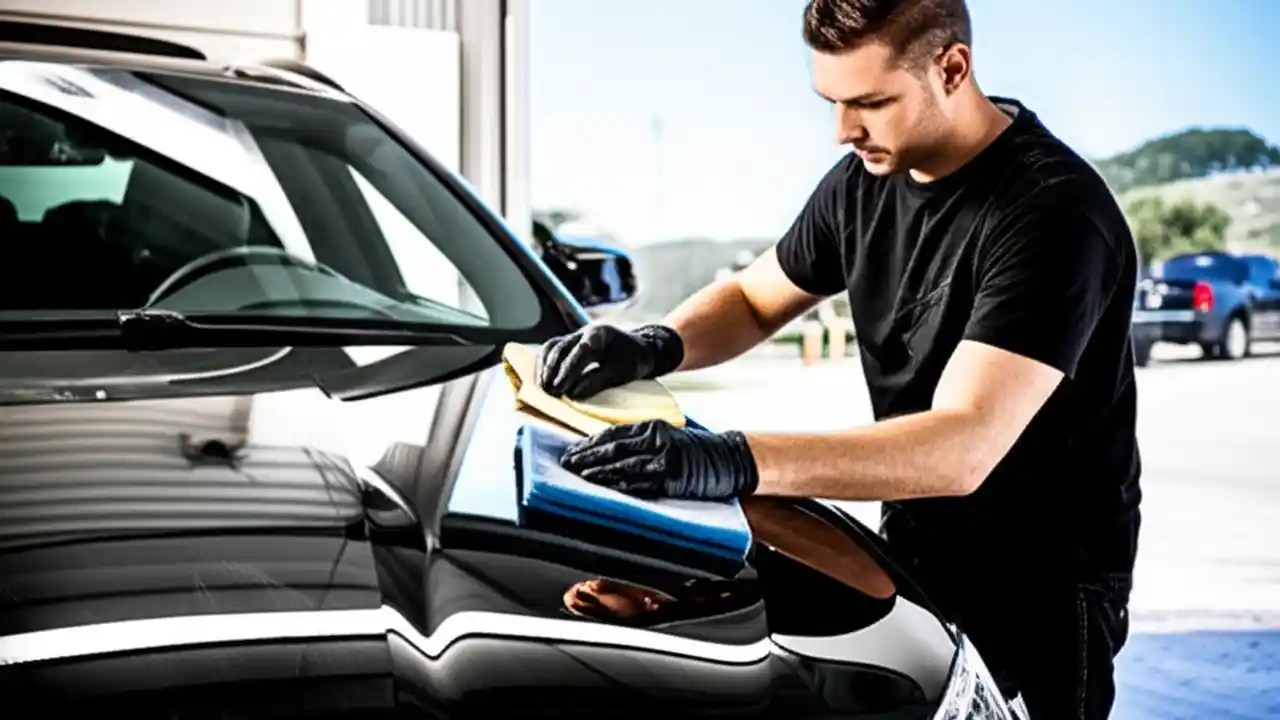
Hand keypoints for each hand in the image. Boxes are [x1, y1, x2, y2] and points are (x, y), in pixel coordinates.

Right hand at [537, 324, 683, 399]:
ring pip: (552, 347)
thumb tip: (574, 392)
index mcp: (599, 334)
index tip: (560, 388)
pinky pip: (552, 350)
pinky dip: (545, 364)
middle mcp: (583, 332)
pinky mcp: (569, 344)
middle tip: (548, 392)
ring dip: (545, 367)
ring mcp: (574, 336)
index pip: (579, 351)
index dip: (568, 371)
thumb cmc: (633, 361)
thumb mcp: (622, 372)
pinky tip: (542, 379)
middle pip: (560, 347)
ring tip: (542, 388)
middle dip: (552, 371)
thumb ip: (598, 380)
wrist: (639, 349)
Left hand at [560, 419, 758, 500]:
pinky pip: (640, 483)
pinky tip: (606, 487)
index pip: (613, 434)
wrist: (729, 458)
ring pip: (623, 466)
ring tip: (580, 476)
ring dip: (599, 472)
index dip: (589, 444)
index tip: (571, 452)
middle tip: (566, 464)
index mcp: (653, 427)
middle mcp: (656, 441)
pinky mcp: (672, 478)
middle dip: (587, 457)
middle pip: (613, 449)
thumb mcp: (667, 435)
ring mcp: (664, 460)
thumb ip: (642, 441)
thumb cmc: (695, 449)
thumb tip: (609, 451)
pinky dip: (621, 485)